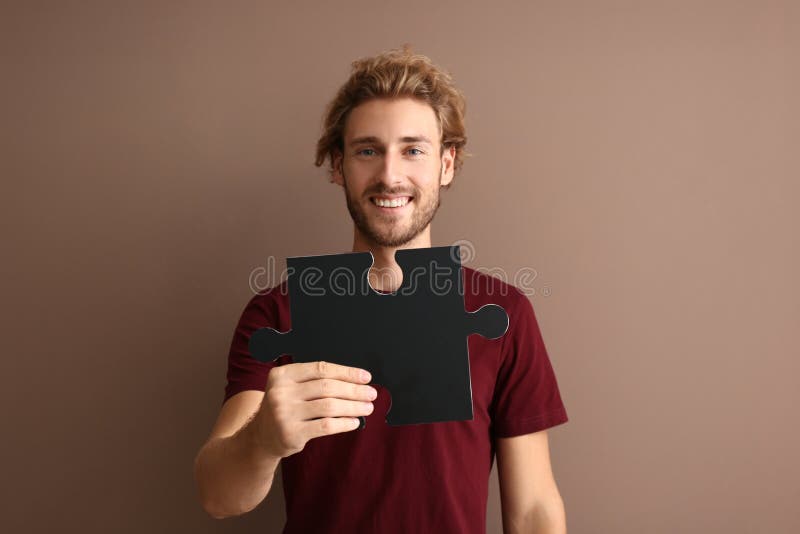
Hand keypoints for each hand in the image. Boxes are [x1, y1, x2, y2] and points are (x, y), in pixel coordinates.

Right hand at [252, 361, 376, 458]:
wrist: (261, 437)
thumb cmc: (285, 408)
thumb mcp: (290, 388)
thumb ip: (313, 381)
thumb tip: (354, 380)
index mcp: (282, 375)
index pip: (321, 369)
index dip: (346, 372)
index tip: (366, 377)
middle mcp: (281, 392)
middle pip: (327, 387)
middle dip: (354, 390)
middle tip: (371, 393)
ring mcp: (284, 413)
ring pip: (329, 406)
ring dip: (353, 406)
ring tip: (367, 407)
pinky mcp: (291, 433)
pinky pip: (325, 426)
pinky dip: (344, 423)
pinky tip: (354, 422)